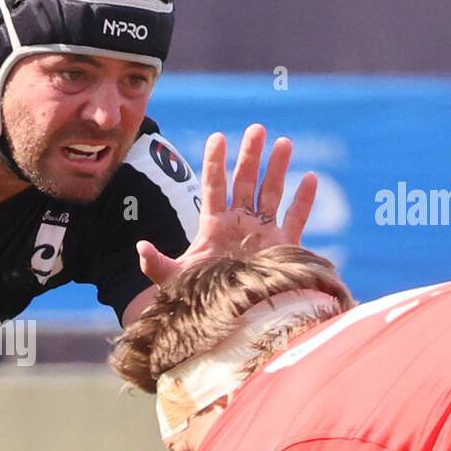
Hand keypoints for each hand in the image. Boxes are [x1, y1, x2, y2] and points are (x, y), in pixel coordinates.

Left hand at [137, 124, 316, 287]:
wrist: (232, 321)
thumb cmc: (201, 302)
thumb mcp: (177, 281)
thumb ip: (156, 264)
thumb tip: (140, 248)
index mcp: (214, 227)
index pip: (214, 187)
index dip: (216, 163)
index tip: (218, 137)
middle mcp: (240, 225)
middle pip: (245, 182)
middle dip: (250, 156)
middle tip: (256, 128)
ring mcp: (263, 234)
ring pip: (272, 193)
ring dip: (277, 168)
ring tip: (283, 142)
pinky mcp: (285, 248)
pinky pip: (296, 219)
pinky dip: (304, 200)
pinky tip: (310, 177)